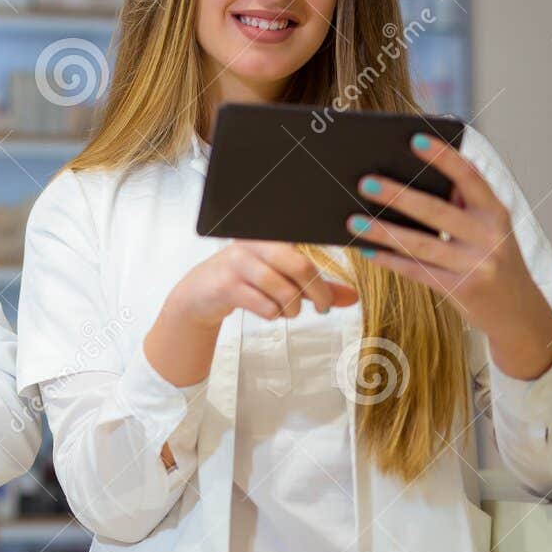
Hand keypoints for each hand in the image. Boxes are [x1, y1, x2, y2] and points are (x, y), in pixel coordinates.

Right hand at [167, 240, 359, 326]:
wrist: (199, 295)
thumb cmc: (244, 282)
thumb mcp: (281, 280)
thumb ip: (315, 287)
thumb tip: (352, 297)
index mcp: (271, 237)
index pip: (307, 251)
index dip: (323, 274)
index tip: (327, 298)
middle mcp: (255, 244)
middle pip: (300, 266)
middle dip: (318, 294)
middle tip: (321, 308)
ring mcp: (239, 263)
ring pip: (283, 290)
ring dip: (292, 309)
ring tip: (289, 312)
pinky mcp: (227, 285)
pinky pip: (264, 305)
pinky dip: (272, 315)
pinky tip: (267, 312)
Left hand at [346, 132, 551, 379]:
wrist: (520, 313)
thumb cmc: (492, 260)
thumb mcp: (488, 229)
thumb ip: (461, 205)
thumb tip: (409, 179)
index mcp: (496, 211)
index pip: (469, 177)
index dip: (442, 157)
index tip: (414, 139)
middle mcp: (490, 235)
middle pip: (436, 210)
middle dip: (398, 195)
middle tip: (364, 182)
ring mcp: (478, 264)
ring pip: (421, 243)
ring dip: (383, 231)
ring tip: (351, 220)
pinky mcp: (462, 290)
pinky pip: (418, 271)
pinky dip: (390, 260)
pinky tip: (366, 250)